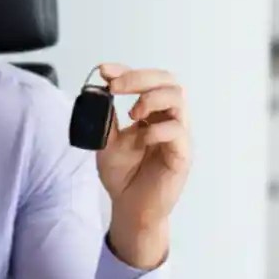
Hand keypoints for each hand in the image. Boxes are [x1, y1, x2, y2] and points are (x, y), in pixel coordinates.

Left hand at [94, 64, 191, 267]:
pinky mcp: (182, 156)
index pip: (148, 81)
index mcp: (153, 113)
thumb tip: (96, 90)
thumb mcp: (107, 141)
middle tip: (115, 86)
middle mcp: (168, 120)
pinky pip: (178, 132)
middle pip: (168, 82)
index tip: (104, 70)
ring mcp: (178, 136)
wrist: (129, 208)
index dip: (127, 71)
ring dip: (152, 98)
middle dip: (140, 78)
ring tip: (132, 113)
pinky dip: (158, 129)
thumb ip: (106, 117)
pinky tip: (142, 138)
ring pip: (178, 99)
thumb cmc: (124, 175)